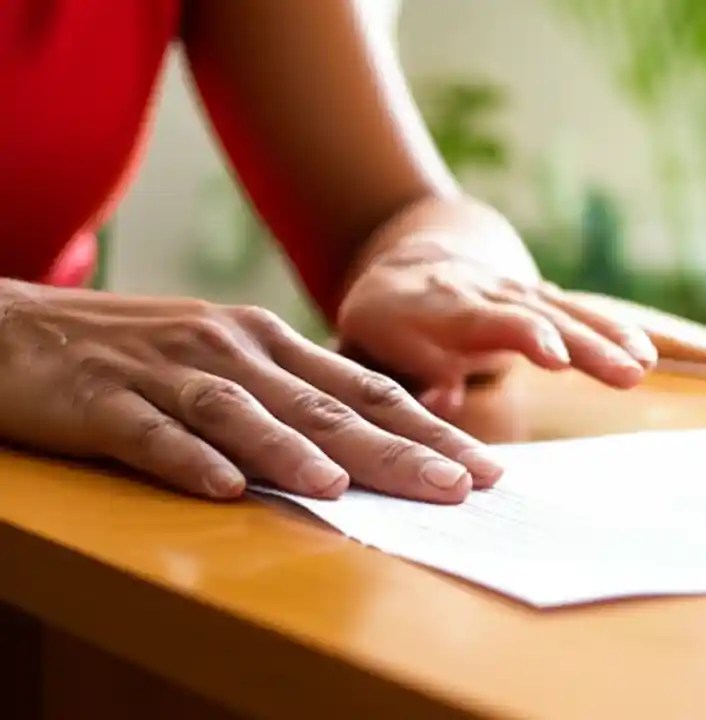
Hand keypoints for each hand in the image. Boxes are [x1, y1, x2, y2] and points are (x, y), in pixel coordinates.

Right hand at [0, 280, 500, 501]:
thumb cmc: (136, 352)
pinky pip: (150, 435)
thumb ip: (289, 396)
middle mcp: (230, 352)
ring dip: (295, 453)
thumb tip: (366, 444)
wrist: (13, 328)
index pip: (366, 390)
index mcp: (267, 343)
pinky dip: (187, 459)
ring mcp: (166, 374)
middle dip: (398, 449)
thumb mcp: (224, 359)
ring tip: (344, 488)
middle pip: (326, 407)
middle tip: (458, 486)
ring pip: (244, 415)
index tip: (483, 466)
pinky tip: (222, 488)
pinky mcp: (102, 401)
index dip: (428, 429)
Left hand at [337, 196, 657, 416]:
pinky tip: (644, 354)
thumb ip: (407, 373)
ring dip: (608, 340)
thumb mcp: (371, 347)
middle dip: (585, 346)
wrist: (406, 267)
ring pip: (568, 314)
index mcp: (440, 307)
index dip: (527, 336)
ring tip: (642, 367)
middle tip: (626, 374)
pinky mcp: (540, 299)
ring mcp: (517, 294)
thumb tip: (442, 401)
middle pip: (543, 318)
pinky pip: (580, 314)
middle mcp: (487, 293)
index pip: (491, 318)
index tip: (559, 362)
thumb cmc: (384, 324)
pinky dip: (612, 332)